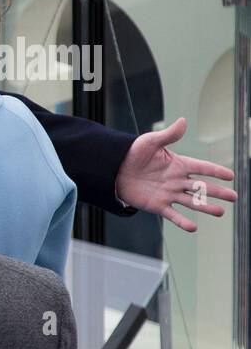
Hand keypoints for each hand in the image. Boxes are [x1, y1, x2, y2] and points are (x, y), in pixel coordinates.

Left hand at [114, 118, 236, 231]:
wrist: (114, 170)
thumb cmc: (134, 153)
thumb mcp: (151, 142)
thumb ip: (168, 135)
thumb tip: (183, 120)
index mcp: (179, 164)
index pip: (202, 167)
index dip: (216, 171)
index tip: (230, 176)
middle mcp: (177, 180)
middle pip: (201, 187)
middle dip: (218, 192)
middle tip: (234, 197)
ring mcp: (168, 193)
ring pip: (191, 201)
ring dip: (206, 207)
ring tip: (220, 212)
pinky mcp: (157, 205)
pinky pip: (172, 214)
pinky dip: (182, 221)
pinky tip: (193, 227)